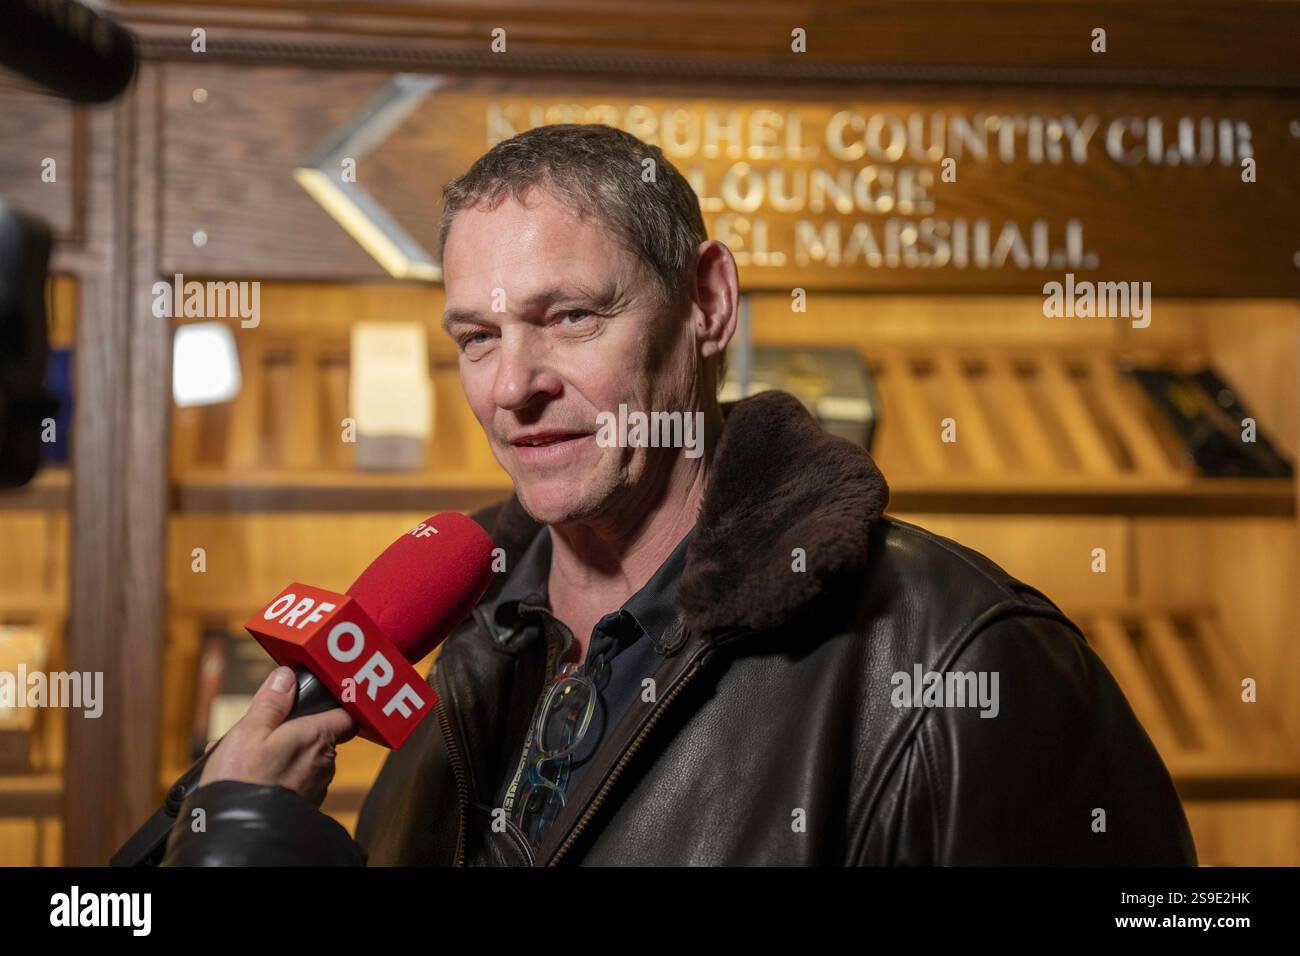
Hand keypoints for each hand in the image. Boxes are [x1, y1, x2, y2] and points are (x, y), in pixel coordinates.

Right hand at [198, 665, 358, 807]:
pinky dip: (272, 774)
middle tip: (260, 727)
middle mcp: (324, 764)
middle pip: (317, 737)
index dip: (337, 705)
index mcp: (318, 738)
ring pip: (301, 760)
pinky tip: (242, 774)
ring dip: (277, 753)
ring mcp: (315, 788)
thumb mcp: (250, 731)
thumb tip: (287, 678)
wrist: (237, 833)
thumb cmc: (244, 779)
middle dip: (292, 730)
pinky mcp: (302, 807)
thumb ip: (271, 703)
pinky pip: (291, 782)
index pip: (347, 716)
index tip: (322, 699)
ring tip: (238, 753)